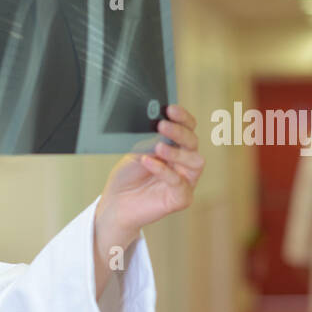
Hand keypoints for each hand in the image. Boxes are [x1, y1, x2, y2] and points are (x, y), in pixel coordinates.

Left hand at [95, 104, 203, 249]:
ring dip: (177, 152)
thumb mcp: (136, 152)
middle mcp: (184, 163)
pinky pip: (179, 182)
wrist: (115, 203)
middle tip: (162, 125)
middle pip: (194, 142)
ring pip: (195, 161)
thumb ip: (150, 141)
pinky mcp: (181, 198)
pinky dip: (164, 170)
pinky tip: (148, 162)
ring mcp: (185, 180)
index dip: (183, 117)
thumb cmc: (127, 177)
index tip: (170, 108)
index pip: (188, 128)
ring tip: (157, 147)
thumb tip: (159, 126)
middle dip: (180, 132)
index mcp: (176, 148)